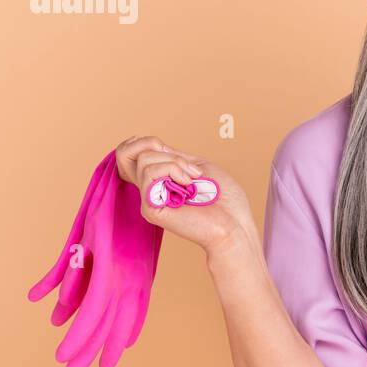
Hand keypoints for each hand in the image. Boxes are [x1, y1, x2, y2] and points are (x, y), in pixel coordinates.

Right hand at [115, 135, 255, 257]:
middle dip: (170, 154)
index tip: (168, 148)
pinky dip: (173, 169)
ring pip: (144, 161)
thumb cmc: (225, 199)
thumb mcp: (199, 166)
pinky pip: (150, 174)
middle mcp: (151, 191)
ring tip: (192, 180)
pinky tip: (188, 185)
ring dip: (175, 162)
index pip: (131, 154)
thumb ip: (173, 157)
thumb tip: (152, 146)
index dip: (144, 142)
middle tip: (194, 172)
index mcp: (161, 181)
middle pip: (140, 154)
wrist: (236, 224)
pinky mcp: (151, 208)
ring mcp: (149, 200)